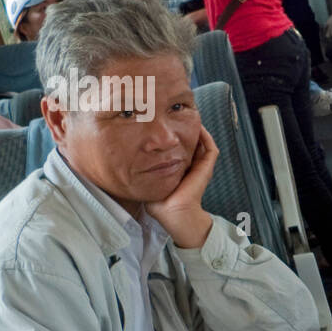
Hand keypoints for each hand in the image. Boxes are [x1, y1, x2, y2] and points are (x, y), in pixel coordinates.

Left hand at [145, 127, 216, 247]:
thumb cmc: (159, 202)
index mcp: (180, 168)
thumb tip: (121, 157)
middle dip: (184, 128)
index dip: (173, 135)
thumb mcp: (147, 179)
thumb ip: (140, 168)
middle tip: (175, 115)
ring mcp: (200, 167)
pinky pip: (210, 147)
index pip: (179, 146)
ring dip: (197, 129)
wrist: (173, 214)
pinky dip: (206, 136)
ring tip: (187, 116)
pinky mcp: (206, 168)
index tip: (162, 123)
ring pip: (203, 141)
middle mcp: (191, 165)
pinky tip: (197, 126)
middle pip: (191, 141)